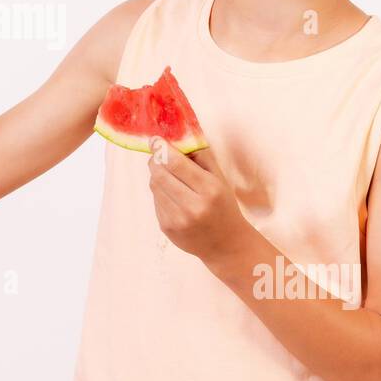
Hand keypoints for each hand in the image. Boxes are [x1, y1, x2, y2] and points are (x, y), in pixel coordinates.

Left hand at [147, 136, 249, 263]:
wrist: (226, 244)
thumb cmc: (223, 206)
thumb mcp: (220, 178)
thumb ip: (201, 156)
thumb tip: (179, 136)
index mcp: (209, 190)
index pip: (175, 163)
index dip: (161, 148)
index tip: (156, 140)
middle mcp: (192, 206)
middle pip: (159, 174)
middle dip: (156, 161)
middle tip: (159, 155)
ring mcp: (178, 220)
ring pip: (154, 187)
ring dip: (157, 176)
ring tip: (170, 176)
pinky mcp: (167, 228)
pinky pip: (155, 201)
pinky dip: (160, 192)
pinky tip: (173, 195)